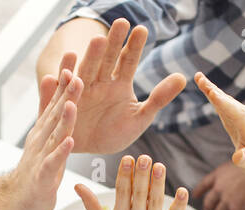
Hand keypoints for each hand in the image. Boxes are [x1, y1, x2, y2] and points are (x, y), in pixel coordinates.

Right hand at [6, 68, 81, 209]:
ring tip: (72, 103)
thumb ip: (46, 107)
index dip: (64, 81)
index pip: (56, 102)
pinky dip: (61, 152)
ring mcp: (42, 157)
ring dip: (63, 120)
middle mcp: (43, 139)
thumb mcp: (42, 134)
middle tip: (75, 72)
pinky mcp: (43, 177)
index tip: (73, 58)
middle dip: (66, 94)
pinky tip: (70, 142)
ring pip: (54, 135)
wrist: (17, 200)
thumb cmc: (35, 168)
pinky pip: (54, 163)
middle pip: (56, 114)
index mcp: (45, 130)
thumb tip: (51, 78)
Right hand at [43, 18, 184, 155]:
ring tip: (98, 40)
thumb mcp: (140, 118)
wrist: (90, 151)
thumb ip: (159, 98)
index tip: (143, 29)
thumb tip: (183, 77)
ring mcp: (81, 91)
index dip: (135, 46)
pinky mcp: (64, 103)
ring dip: (91, 55)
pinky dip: (63, 77)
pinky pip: (62, 90)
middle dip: (114, 43)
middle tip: (122, 23)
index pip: (128, 61)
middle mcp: (99, 82)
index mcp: (119, 84)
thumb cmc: (113, 134)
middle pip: (107, 59)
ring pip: (86, 70)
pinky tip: (67, 63)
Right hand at [75, 154, 188, 209]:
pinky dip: (179, 204)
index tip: (128, 158)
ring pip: (156, 202)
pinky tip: (182, 190)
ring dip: (158, 183)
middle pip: (139, 194)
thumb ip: (92, 206)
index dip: (125, 174)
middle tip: (145, 157)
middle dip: (142, 175)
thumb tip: (77, 186)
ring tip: (160, 166)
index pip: (122, 192)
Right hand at [194, 71, 244, 174]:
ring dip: (211, 88)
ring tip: (198, 77)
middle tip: (201, 81)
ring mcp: (240, 110)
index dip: (224, 104)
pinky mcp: (233, 109)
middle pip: (229, 102)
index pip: (237, 114)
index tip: (213, 94)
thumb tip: (237, 156)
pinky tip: (201, 81)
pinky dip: (211, 90)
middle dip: (216, 93)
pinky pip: (222, 99)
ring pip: (224, 98)